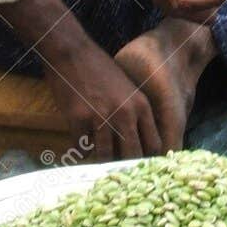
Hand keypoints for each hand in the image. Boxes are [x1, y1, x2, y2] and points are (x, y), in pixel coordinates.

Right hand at [0, 0, 161, 159]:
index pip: (153, 145)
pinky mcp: (78, 120)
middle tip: (118, 174)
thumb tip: (136, 143)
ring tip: (96, 164)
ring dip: (100, 161)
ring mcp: (101, 118)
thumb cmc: (99, 69)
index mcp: (141, 106)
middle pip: (132, 155)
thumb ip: (134, 113)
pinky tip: (77, 149)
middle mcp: (125, 114)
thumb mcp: (127, 89)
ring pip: (106, 156)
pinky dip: (79, 151)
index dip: (147, 159)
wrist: (72, 52)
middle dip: (125, 167)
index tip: (140, 167)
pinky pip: (81, 148)